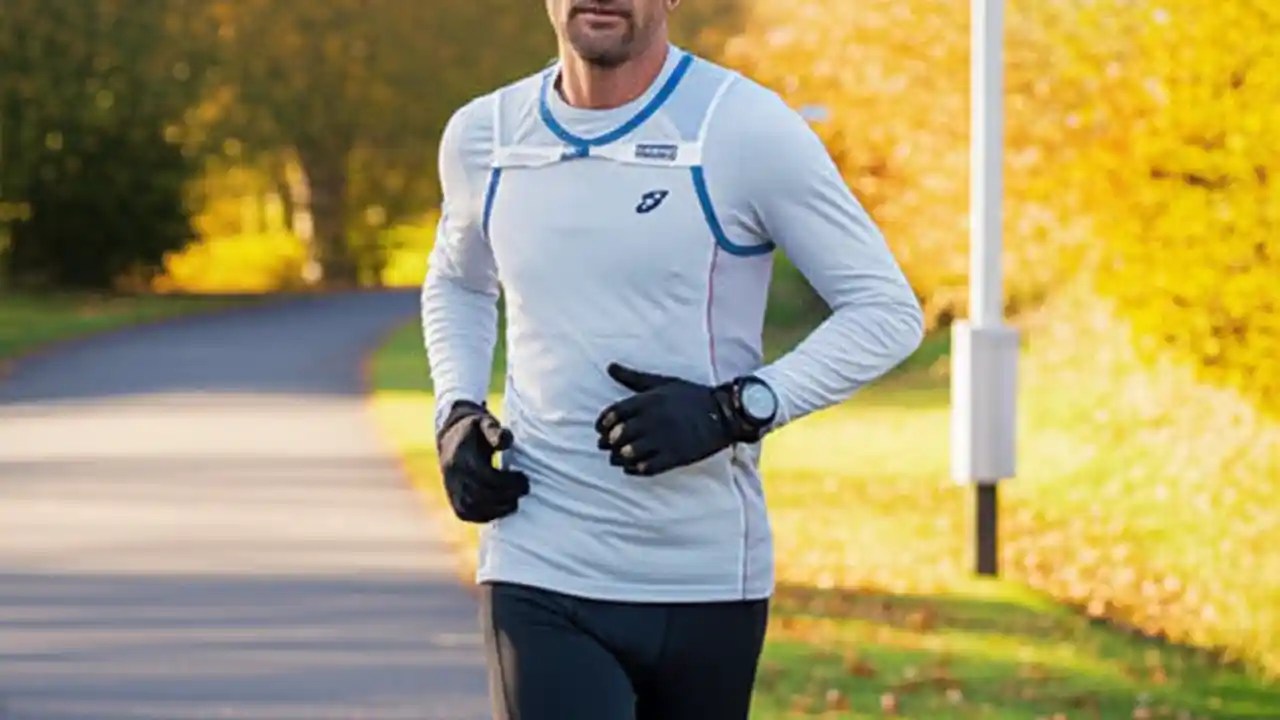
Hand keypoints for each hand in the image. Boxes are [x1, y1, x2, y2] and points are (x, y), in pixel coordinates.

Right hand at [437, 401, 529, 522]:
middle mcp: (452, 475)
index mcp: (460, 456)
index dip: (506, 481)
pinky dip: (485, 516)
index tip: (523, 478)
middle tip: (524, 489)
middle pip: (479, 494)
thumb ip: (495, 430)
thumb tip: (505, 442)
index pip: (484, 476)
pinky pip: (466, 513)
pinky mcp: (452, 498)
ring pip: (471, 508)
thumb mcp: (484, 422)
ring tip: (515, 501)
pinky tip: (502, 509)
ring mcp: (450, 488)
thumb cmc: (475, 429)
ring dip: (497, 509)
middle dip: (505, 495)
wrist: (451, 434)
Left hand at [595, 363, 739, 476]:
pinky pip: (646, 468)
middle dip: (608, 442)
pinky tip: (633, 467)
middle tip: (607, 445)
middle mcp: (653, 420)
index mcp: (648, 401)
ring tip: (618, 457)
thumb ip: (633, 377)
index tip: (601, 429)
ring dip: (619, 457)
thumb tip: (609, 366)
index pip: (613, 413)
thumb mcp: (662, 382)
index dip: (602, 424)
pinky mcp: (674, 457)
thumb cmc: (690, 396)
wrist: (723, 413)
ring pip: (629, 454)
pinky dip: (635, 469)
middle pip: (618, 436)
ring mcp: (664, 440)